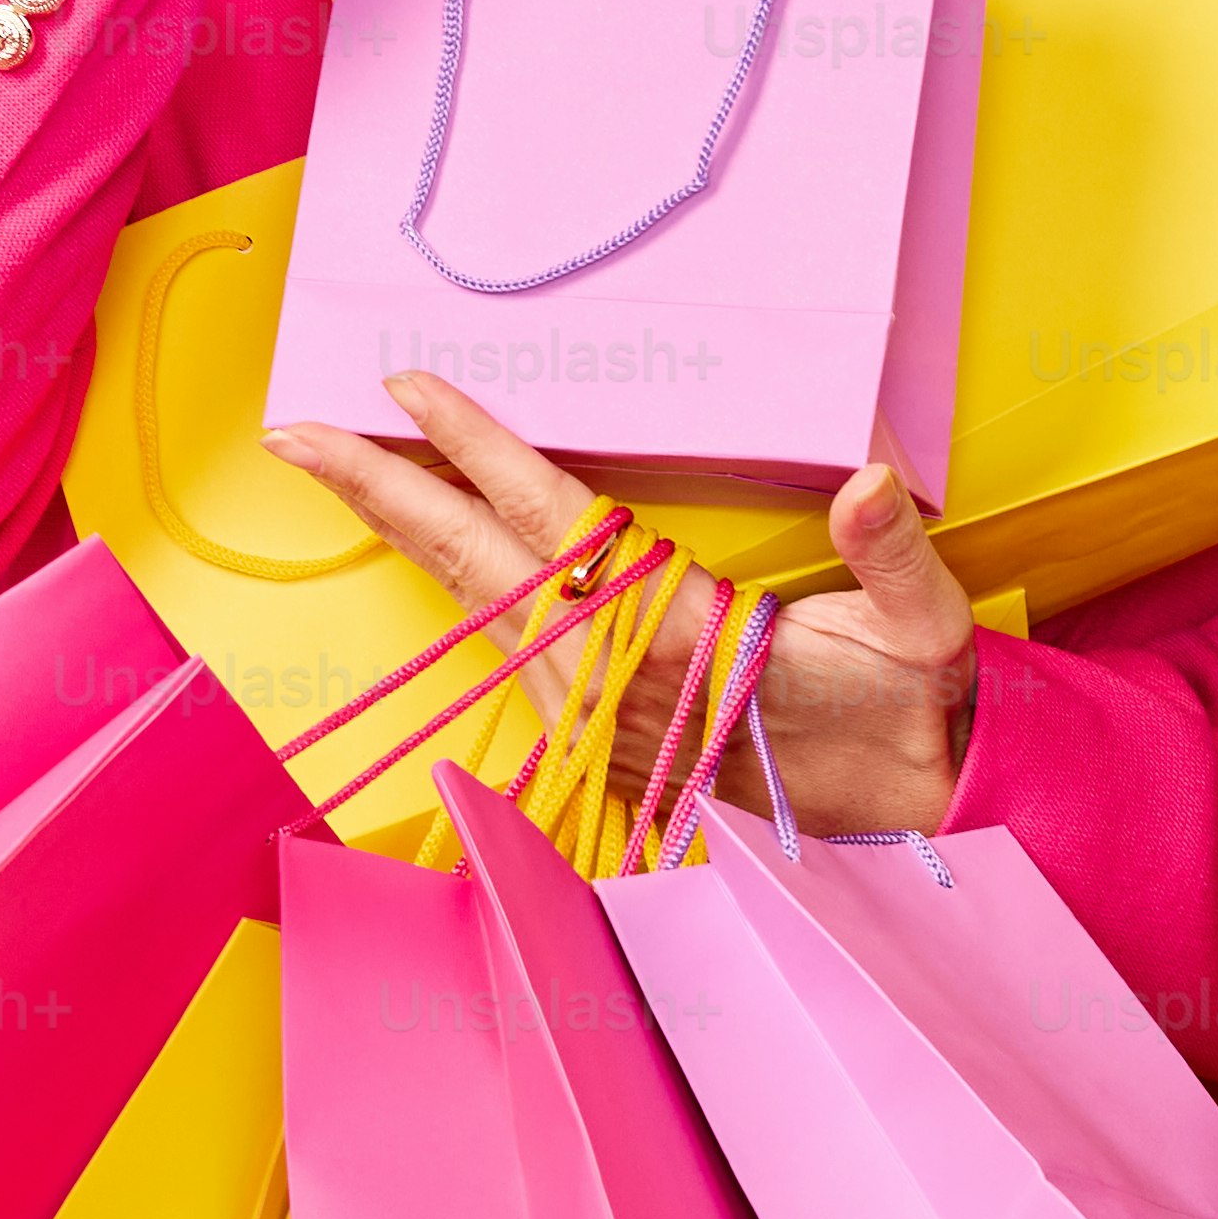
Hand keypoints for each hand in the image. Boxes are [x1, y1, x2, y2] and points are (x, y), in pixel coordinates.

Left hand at [261, 372, 982, 839]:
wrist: (904, 829)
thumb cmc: (907, 720)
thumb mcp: (922, 631)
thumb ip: (891, 554)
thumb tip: (865, 479)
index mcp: (681, 636)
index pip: (558, 524)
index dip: (482, 453)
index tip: (413, 389)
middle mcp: (614, 674)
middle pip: (474, 565)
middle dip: (380, 492)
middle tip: (295, 431)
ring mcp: (594, 707)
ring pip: (477, 604)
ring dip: (403, 530)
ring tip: (337, 464)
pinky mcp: (595, 729)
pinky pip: (504, 639)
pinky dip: (453, 575)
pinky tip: (425, 535)